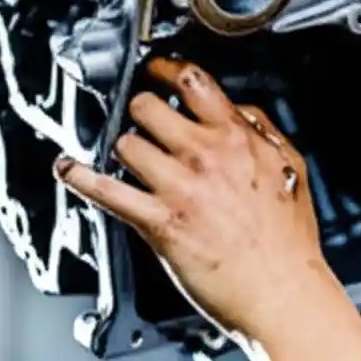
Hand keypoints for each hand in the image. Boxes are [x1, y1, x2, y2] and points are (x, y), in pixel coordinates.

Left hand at [54, 58, 360, 360]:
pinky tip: (70, 169)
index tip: (157, 70)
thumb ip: (262, 131)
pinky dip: (81, 177)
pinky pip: (106, 191)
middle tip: (143, 118)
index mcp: (238, 138)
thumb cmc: (288, 240)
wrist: (282, 291)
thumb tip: (238, 110)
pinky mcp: (158, 222)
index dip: (166, 68)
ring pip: (126, 143)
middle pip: (148, 107)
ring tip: (130, 155)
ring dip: (125, 148)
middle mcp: (205, 156)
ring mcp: (179, 188)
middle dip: (141, 110)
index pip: (192, 81)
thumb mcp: (290, 166)